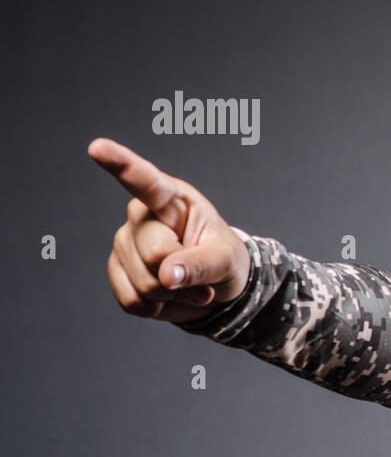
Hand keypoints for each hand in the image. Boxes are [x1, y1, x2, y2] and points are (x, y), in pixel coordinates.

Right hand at [88, 138, 250, 323]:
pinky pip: (131, 301)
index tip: (98, 148)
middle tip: (201, 275)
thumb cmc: (224, 261)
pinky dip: (157, 308)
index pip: (145, 181)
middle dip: (181, 274)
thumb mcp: (226, 260)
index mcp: (172, 200)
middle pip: (154, 253)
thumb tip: (167, 275)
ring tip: (188, 284)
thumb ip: (201, 264)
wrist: (215, 288)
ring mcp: (125, 243)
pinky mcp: (118, 271)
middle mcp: (141, 216)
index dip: (121, 164)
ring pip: (143, 283)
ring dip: (173, 295)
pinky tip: (169, 297)